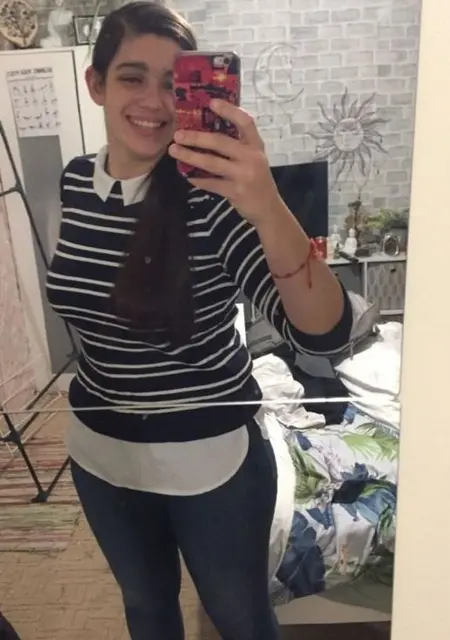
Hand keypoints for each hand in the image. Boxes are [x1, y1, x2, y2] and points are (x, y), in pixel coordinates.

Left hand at [168, 100, 282, 226]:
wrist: (268, 209)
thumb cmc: (257, 180)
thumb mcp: (254, 158)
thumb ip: (238, 146)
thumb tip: (206, 132)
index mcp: (256, 145)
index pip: (245, 122)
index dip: (229, 110)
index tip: (211, 102)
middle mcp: (251, 157)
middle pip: (220, 142)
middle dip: (196, 137)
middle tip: (178, 134)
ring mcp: (244, 175)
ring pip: (211, 163)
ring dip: (190, 156)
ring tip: (174, 151)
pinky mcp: (236, 192)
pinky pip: (211, 183)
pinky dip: (197, 179)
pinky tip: (186, 174)